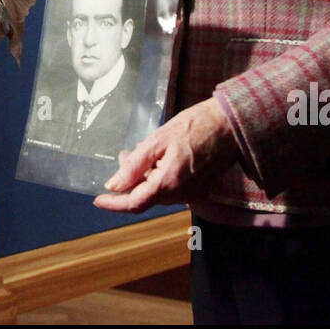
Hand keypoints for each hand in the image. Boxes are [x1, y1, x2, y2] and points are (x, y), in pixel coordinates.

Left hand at [93, 98, 238, 212]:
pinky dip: (160, 177)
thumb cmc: (195, 126)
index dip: (114, 204)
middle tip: (125, 154)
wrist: (230, 125)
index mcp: (169, 183)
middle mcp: (182, 195)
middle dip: (131, 180)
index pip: (135, 203)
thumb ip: (134, 165)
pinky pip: (173, 189)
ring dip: (145, 177)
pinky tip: (159, 158)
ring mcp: (193, 194)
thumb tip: (114, 185)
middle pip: (147, 196)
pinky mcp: (201, 189)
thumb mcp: (158, 140)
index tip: (98, 200)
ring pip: (159, 193)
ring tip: (142, 151)